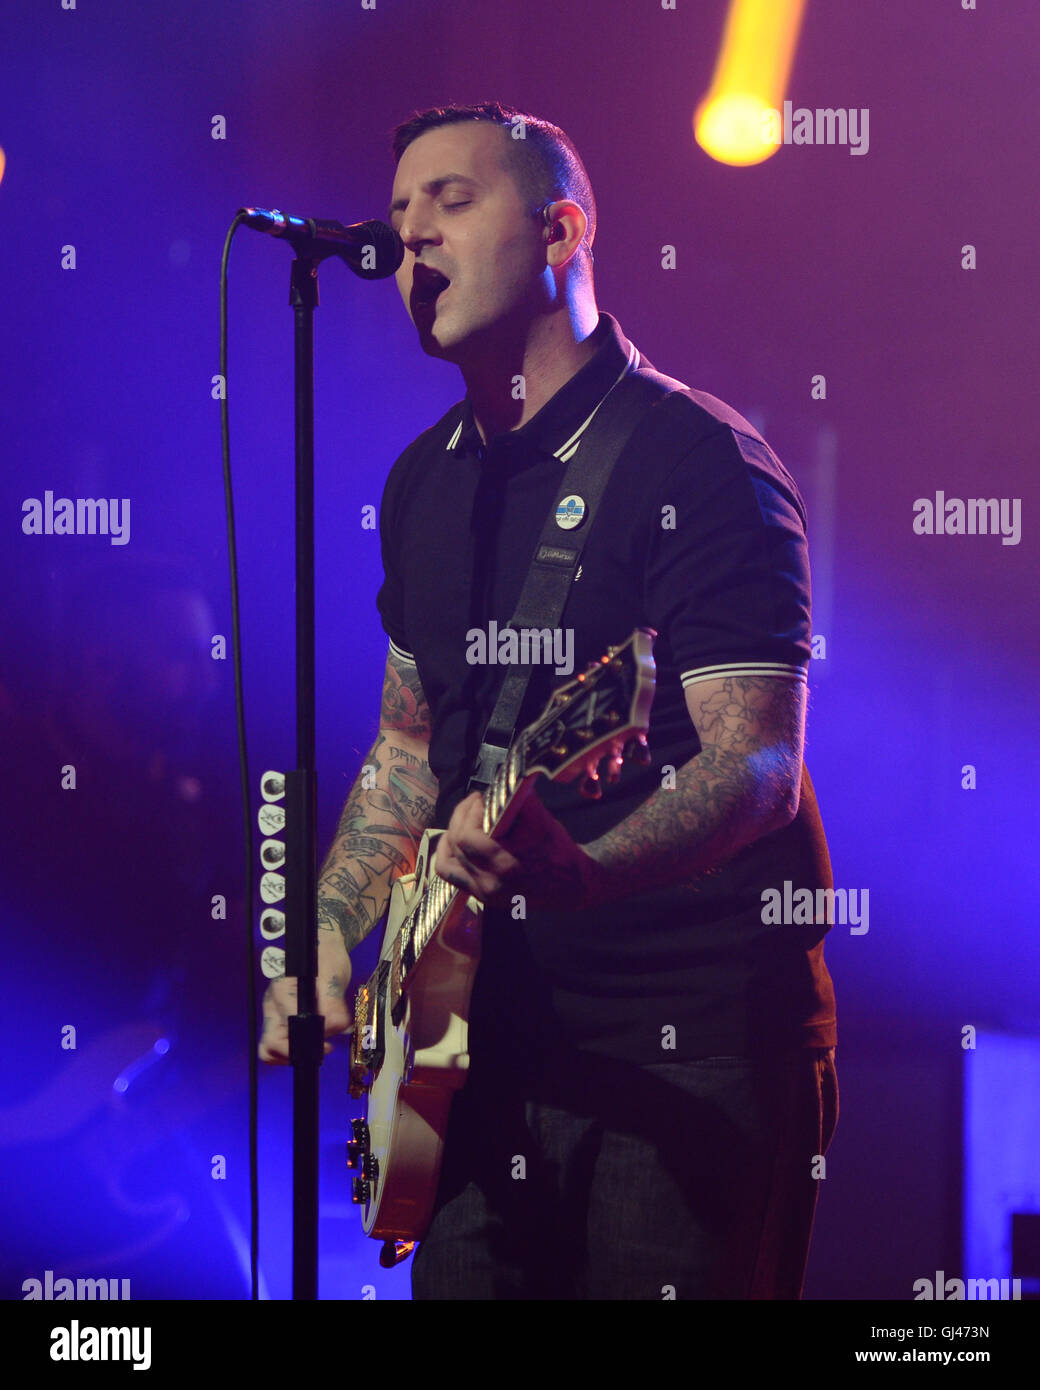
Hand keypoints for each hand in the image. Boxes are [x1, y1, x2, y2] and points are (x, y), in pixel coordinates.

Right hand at [258, 940, 352, 1064]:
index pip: (291, 1026)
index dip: (310, 1038)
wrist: (322, 948)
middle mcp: (271, 1003)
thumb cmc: (326, 956)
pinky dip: (289, 1051)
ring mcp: (271, 1012)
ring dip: (293, 1053)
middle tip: (324, 1047)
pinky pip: (273, 1046)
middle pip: (272, 1044)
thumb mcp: (334, 975)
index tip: (329, 1042)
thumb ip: (334, 1002)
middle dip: (298, 1051)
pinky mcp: (276, 1019)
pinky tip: (309, 1043)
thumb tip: (337, 1027)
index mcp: (282, 989)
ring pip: (269, 1049)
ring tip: (318, 1045)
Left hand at [433, 790, 608, 913]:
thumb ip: (518, 798)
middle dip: (461, 816)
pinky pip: (450, 875)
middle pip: (456, 844)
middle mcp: (490, 882)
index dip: (470, 810)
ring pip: (447, 859)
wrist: (572, 885)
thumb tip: (502, 778)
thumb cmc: (559, 851)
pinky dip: (447, 855)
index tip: (482, 798)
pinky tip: (455, 842)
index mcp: (505, 863)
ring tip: (463, 820)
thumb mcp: (543, 821)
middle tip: (474, 803)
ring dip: (451, 834)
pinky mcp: (481, 897)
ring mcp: (483, 893)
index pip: (467, 834)